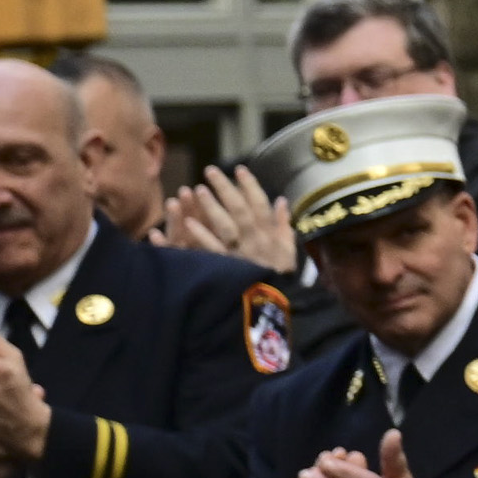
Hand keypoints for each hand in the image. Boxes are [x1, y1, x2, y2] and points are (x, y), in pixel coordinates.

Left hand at [161, 162, 297, 269]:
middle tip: (210, 170)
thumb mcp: (288, 252)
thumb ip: (284, 226)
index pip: (261, 205)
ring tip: (198, 189)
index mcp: (271, 236)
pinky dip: (201, 236)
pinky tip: (188, 222)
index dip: (250, 186)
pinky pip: (213, 250)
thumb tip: (281, 201)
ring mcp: (240, 253)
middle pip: (240, 210)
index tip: (239, 169)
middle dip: (226, 189)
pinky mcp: (226, 267)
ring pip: (226, 226)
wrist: (270, 308)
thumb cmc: (279, 278)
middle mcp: (256, 241)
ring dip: (212, 207)